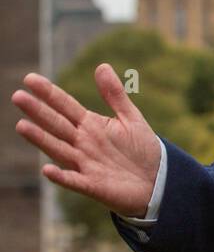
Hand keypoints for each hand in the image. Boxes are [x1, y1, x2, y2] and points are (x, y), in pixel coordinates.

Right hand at [11, 63, 161, 216]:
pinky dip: (61, 176)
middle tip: (17, 96)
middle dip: (38, 111)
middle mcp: (82, 143)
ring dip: (40, 139)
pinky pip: (73, 181)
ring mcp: (85, 164)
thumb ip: (115, 94)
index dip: (48, 93)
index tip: (29, 79)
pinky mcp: (92, 185)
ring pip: (58, 149)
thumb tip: (102, 66)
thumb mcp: (131, 118)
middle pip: (56, 124)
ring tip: (21, 126)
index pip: (64, 105)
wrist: (157, 180)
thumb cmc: (142, 149)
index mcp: (90, 125)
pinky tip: (47, 170)